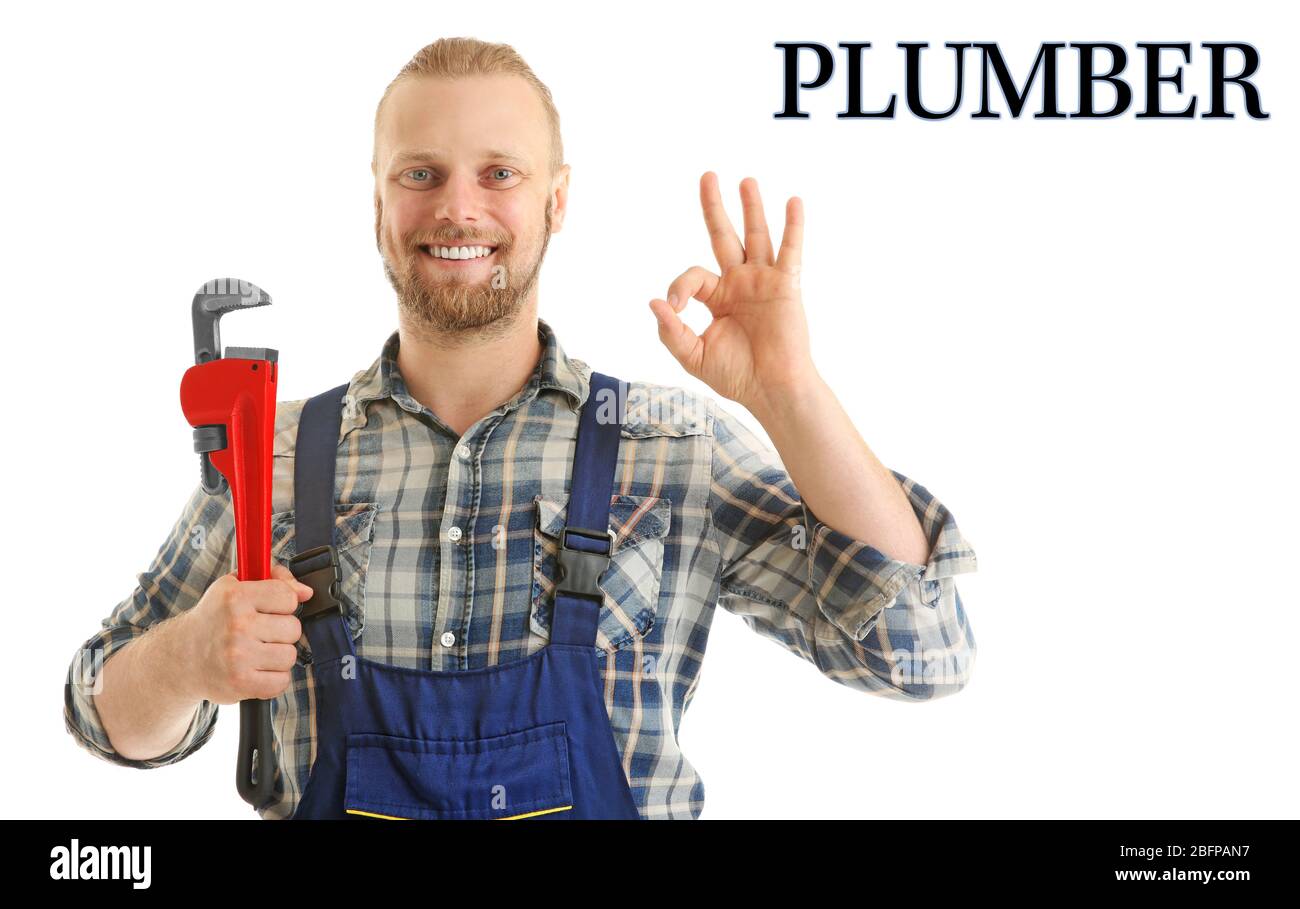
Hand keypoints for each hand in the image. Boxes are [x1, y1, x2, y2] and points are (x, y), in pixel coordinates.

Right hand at [181, 564, 313, 704]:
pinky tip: (255, 669)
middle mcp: (237, 625)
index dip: (284, 604)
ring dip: (277, 656)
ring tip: (256, 652)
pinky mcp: (240, 683)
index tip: (269, 609)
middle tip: (260, 633)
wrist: (181, 657)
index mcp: (235, 597)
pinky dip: (272, 678)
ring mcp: (238, 656)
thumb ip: (275, 579)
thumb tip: (306, 592)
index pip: (289, 597)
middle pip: (294, 628)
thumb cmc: (216, 619)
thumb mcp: (236, 586)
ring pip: (290, 655)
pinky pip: (281, 681)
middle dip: (281, 631)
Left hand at [649, 171, 817, 415]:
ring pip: (756, 236)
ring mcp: (764, 281)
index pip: (693, 275)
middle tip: (707, 176)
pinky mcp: (785, 286)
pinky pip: (790, 251)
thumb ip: (671, 331)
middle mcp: (740, 283)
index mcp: (717, 297)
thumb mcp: (693, 355)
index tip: (674, 307)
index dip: (679, 287)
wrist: (770, 389)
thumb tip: (655, 302)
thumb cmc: (736, 376)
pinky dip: (793, 227)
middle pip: (724, 236)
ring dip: (752, 208)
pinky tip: (793, 203)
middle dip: (715, 207)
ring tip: (745, 181)